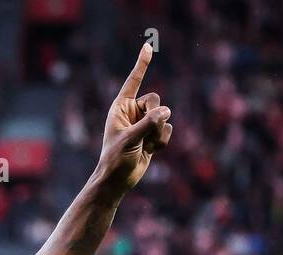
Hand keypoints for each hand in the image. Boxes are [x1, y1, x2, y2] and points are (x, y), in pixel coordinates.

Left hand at [92, 43, 172, 199]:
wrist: (117, 180)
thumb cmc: (115, 160)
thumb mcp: (129, 140)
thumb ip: (147, 124)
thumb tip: (166, 112)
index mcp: (120, 108)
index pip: (133, 81)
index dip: (141, 64)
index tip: (147, 45)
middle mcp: (132, 112)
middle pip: (155, 100)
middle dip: (155, 115)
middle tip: (146, 130)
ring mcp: (144, 123)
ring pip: (164, 116)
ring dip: (158, 132)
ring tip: (144, 145)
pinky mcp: (152, 134)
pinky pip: (167, 129)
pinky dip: (161, 141)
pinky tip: (150, 151)